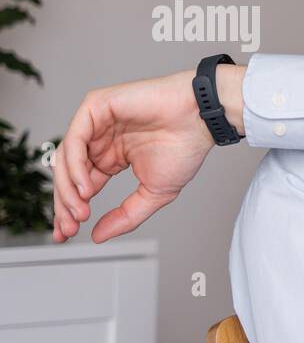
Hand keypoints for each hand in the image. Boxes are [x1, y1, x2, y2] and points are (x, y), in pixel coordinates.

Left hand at [50, 67, 237, 242]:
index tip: (69, 233)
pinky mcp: (95, 106)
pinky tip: (86, 188)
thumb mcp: (154, 193)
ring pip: (66, 158)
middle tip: (70, 227)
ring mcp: (96, 123)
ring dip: (68, 189)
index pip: (82, 184)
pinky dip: (74, 166)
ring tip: (81, 210)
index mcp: (112, 157)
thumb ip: (126, 215)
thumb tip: (98, 235)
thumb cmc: (184, 147)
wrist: (199, 120)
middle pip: (68, 174)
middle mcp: (101, 140)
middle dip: (65, 204)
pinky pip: (74, 140)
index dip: (71, 209)